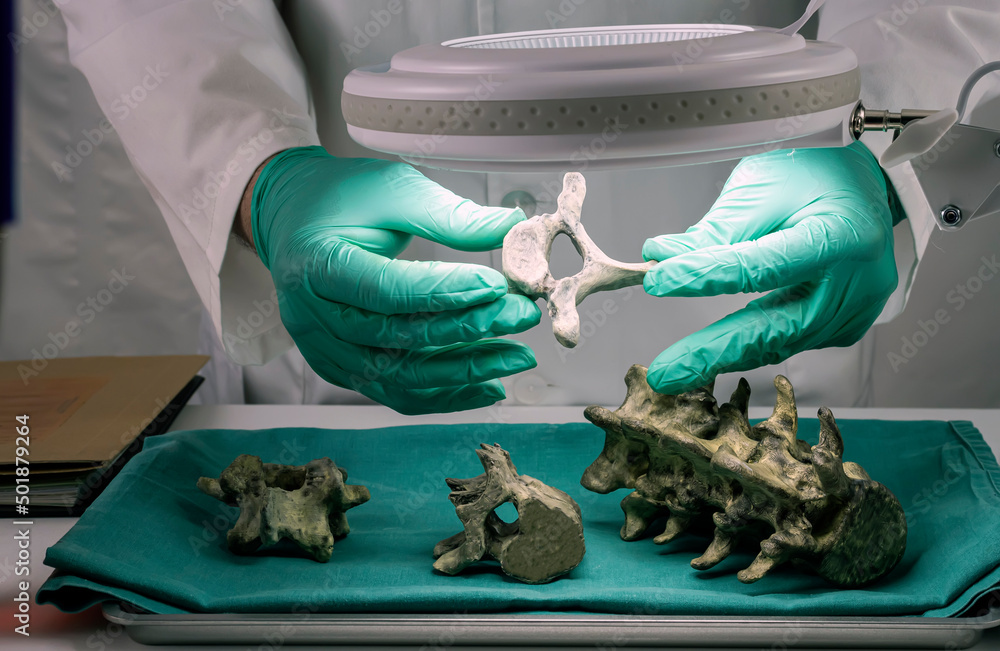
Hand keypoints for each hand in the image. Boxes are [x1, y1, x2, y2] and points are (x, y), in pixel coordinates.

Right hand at [246, 146, 540, 413]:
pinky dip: (443, 394)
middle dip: (468, 331)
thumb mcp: (393, 190)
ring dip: (463, 372)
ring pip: (399, 377)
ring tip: (515, 356)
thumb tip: (514, 228)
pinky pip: (395, 392)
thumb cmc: (342, 198)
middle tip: (521, 316)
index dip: (446, 293)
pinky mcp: (341, 368)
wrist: (294, 219)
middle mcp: (313, 316)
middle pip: (397, 337)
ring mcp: (324, 350)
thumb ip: (449, 216)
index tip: (498, 287)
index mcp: (317, 264)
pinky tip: (487, 385)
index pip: (387, 290)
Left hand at [642, 142, 898, 393]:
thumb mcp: (763, 187)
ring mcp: (854, 312)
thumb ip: (716, 230)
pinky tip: (718, 349)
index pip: (760, 266)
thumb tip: (663, 257)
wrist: (870, 190)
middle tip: (666, 373)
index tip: (658, 281)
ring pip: (778, 342)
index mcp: (839, 237)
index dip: (705, 277)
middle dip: (712, 352)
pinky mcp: (845, 327)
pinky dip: (752, 343)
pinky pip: (789, 339)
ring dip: (725, 354)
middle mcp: (855, 283)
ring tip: (677, 367)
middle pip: (774, 328)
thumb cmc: (819, 180)